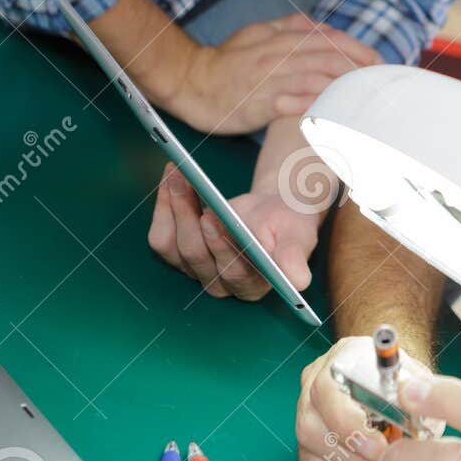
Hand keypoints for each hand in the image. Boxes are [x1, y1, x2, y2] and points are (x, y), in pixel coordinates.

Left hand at [147, 170, 317, 298]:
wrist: (273, 214)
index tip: (211, 216)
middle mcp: (222, 285)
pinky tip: (171, 179)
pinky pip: (161, 237)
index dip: (219, 245)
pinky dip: (163, 206)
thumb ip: (294, 257)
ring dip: (172, 207)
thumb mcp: (298, 237)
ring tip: (177, 174)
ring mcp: (197, 271)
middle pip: (195, 255)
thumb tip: (299, 280)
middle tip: (185, 181)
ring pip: (173, 246)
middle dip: (187, 215)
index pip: (232, 271)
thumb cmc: (288, 225)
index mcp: (253, 286)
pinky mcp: (180, 257)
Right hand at [169, 15, 379, 134]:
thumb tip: (319, 27)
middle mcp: (280, 53)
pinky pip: (297, 103)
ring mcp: (272, 78)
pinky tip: (338, 115)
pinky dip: (320, 107)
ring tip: (367, 99)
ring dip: (346, 88)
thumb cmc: (226, 61)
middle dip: (361, 70)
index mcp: (282, 36)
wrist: (191, 81)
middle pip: (331, 58)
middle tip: (380, 84)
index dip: (358, 48)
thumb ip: (289, 28)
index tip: (377, 61)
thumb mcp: (259, 33)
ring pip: (319, 78)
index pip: (329, 38)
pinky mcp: (262, 103)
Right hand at [295, 337, 438, 460]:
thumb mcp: (413, 374)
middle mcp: (312, 394)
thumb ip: (415, 390)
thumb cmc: (402, 378)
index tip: (381, 447)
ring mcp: (308, 427)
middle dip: (354, 459)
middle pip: (312, 432)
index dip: (350, 427)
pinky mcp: (312, 456)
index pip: (326, 394)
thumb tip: (420, 413)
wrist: (391, 382)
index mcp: (337, 365)